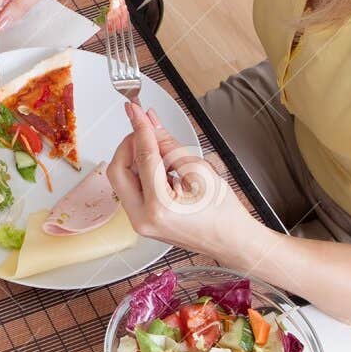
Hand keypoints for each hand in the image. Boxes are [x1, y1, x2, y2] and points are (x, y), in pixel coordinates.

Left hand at [107, 102, 255, 256]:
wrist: (232, 241)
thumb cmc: (224, 213)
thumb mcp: (201, 171)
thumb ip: (171, 146)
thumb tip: (151, 125)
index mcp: (159, 207)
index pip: (143, 157)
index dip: (140, 129)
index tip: (135, 110)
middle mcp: (143, 219)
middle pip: (118, 170)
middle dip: (129, 145)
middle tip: (144, 130)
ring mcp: (140, 223)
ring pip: (123, 179)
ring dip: (136, 159)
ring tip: (163, 152)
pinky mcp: (142, 221)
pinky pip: (132, 190)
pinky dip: (142, 173)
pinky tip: (163, 170)